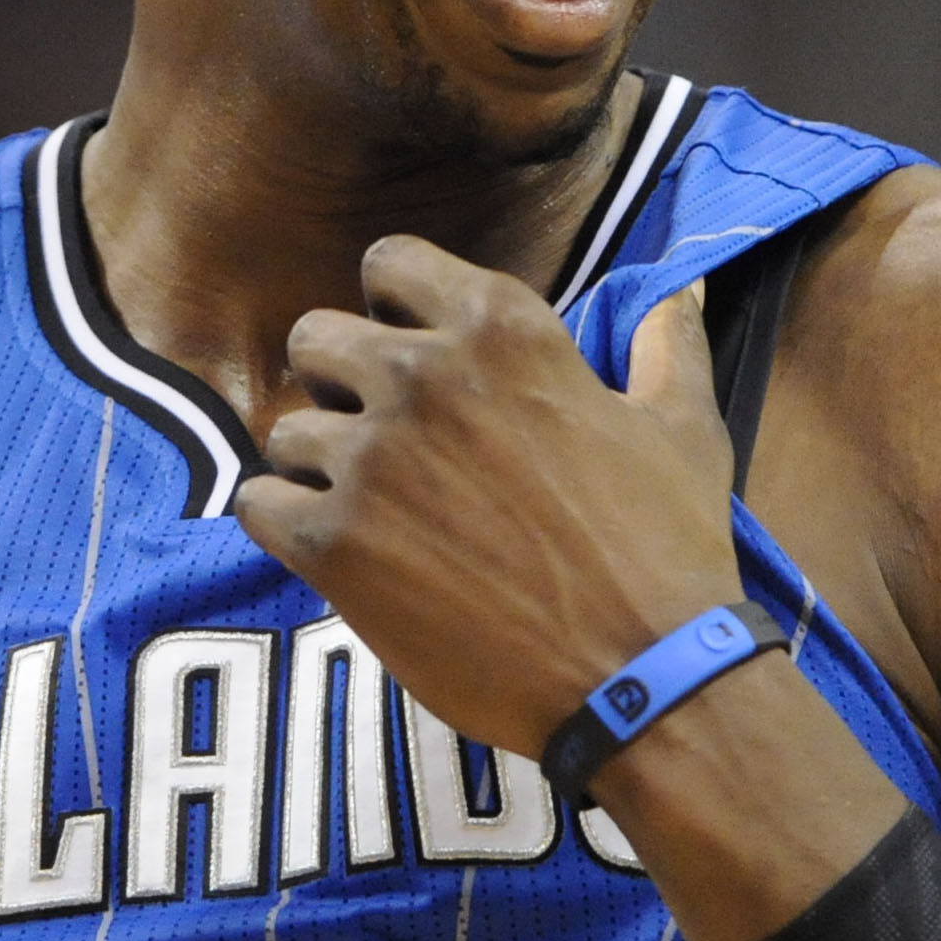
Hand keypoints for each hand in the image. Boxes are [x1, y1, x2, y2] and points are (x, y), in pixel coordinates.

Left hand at [234, 238, 741, 758]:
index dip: (393, 305)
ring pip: (284, 431)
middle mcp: (423, 375)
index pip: (391, 262)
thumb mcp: (684, 430)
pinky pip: (256, 504)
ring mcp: (370, 459)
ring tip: (370, 512)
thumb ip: (666, 347)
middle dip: (337, 383)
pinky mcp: (332, 543)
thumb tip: (681, 292)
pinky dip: (284, 525)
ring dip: (317, 467)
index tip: (410, 348)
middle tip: (380, 438)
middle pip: (313, 339)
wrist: (639, 678)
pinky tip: (335, 551)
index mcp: (502, 329)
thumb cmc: (667, 549)